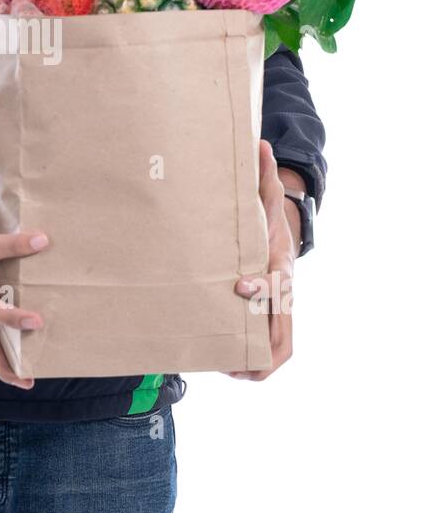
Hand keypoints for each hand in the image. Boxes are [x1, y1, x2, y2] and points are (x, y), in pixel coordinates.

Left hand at [227, 139, 296, 380]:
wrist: (282, 240)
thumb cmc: (265, 224)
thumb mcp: (264, 199)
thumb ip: (260, 176)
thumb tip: (257, 141)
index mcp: (280, 265)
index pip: (277, 281)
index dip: (260, 287)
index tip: (240, 287)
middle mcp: (284, 294)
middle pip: (284, 330)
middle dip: (261, 346)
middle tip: (233, 360)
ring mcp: (280, 312)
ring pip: (280, 349)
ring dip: (257, 365)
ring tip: (228, 371)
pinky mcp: (271, 324)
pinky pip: (270, 353)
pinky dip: (254, 366)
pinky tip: (228, 367)